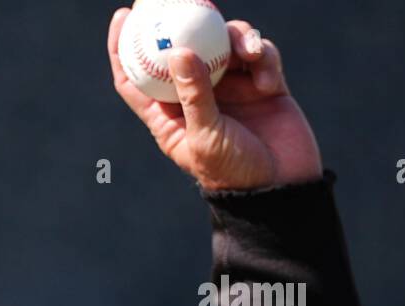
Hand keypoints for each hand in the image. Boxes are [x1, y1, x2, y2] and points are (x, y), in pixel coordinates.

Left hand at [107, 7, 322, 190]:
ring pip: (226, 44)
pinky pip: (261, 55)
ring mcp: (231, 88)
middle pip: (182, 49)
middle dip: (182, 21)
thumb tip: (179, 52)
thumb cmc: (232, 172)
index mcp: (168, 114)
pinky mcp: (263, 84)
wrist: (281, 188)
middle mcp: (196, 96)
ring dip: (238, 37)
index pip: (137, 78)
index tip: (123, 16)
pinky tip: (268, 75)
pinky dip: (264, 57)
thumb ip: (194, 94)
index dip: (125, 47)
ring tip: (248, 50)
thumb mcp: (205, 135)